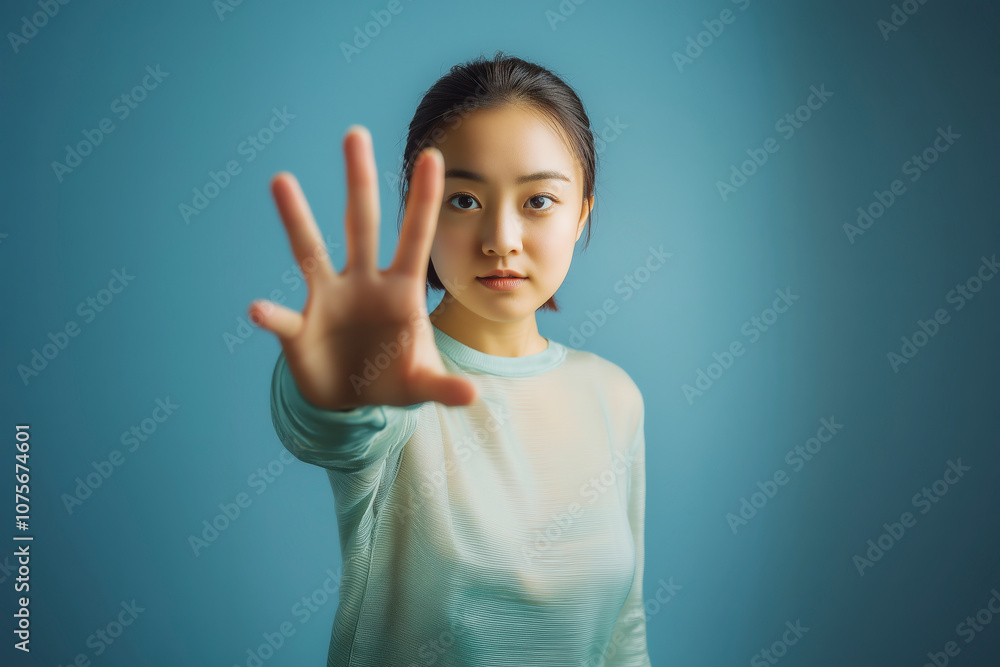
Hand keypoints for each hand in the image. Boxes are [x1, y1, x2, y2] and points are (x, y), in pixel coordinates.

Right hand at [247, 125, 478, 410]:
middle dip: (360, 182)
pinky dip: (272, 315)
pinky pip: (283, 319)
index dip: (424, 200)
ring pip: (311, 252)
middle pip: (362, 225)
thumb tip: (473, 398)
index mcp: (400, 290)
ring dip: (297, 219)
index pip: (415, 237)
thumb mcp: (421, 385)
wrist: (351, 400)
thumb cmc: (393, 378)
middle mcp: (362, 283)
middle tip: (356, 133)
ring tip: (282, 180)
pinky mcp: (300, 330)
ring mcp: (328, 300)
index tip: (433, 155)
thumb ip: (444, 388)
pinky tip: (259, 310)